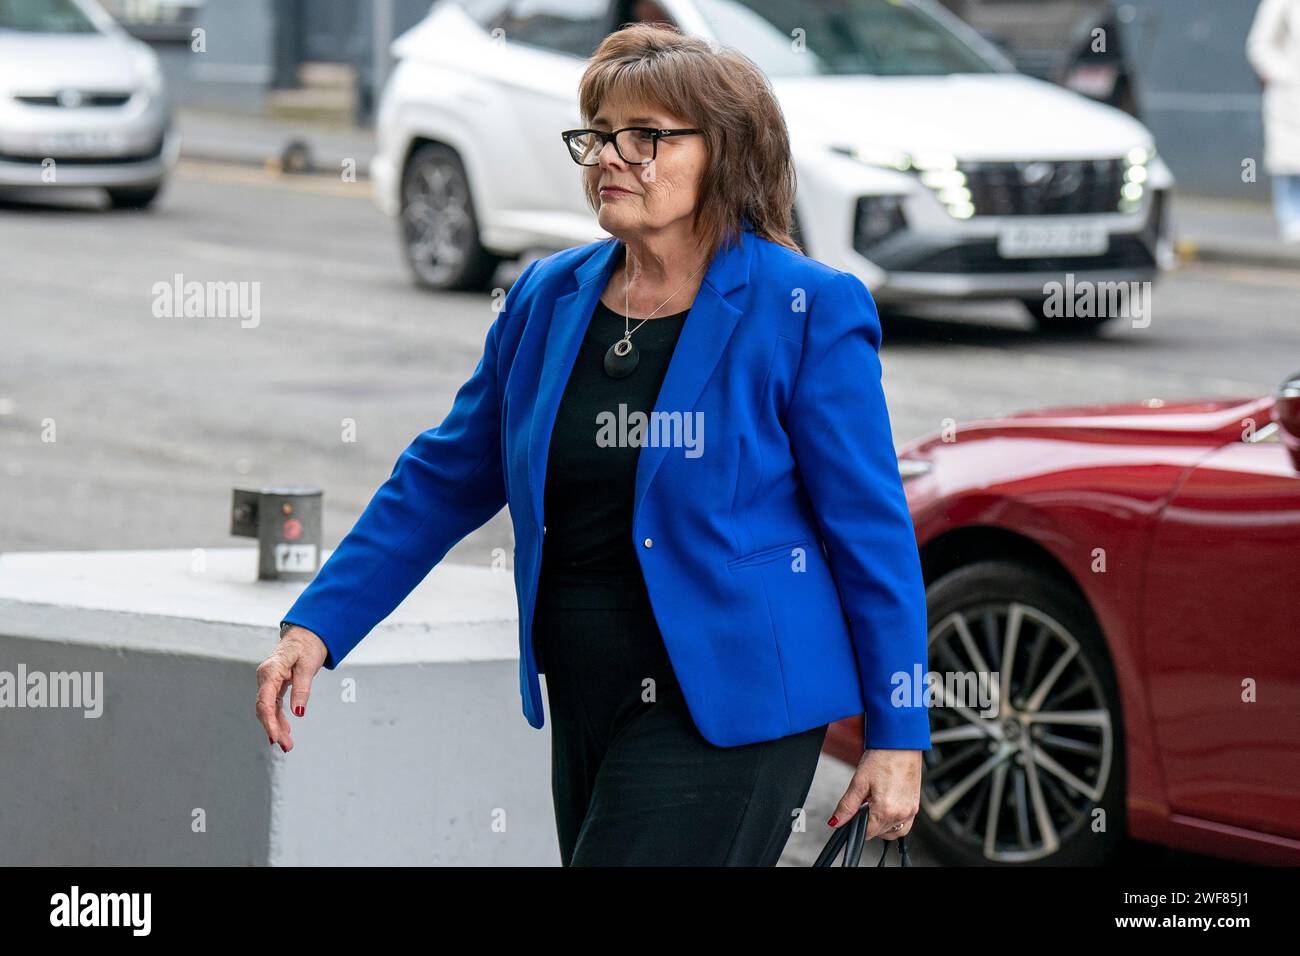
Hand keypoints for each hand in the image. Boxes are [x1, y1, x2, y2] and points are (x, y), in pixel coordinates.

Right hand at [256, 624, 326, 752]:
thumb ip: (302, 688)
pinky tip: (285, 731)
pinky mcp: (274, 685)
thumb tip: (298, 712)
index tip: (276, 737)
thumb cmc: (307, 646)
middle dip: (274, 729)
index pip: (265, 701)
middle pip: (265, 708)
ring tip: (287, 745)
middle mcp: (265, 677)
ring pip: (269, 709)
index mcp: (270, 671)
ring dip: (277, 727)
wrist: (306, 634)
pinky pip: (274, 705)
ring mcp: (268, 682)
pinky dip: (279, 718)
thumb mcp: (308, 666)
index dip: (269, 721)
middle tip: (287, 746)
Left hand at [827, 748, 921, 840]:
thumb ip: (847, 805)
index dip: (856, 826)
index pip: (867, 833)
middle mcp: (901, 813)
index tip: (853, 816)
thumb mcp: (859, 781)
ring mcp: (911, 810)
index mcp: (885, 810)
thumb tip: (836, 821)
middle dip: (868, 822)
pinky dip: (894, 822)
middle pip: (879, 833)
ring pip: (893, 831)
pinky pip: (905, 824)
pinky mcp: (916, 805)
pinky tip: (887, 807)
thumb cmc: (883, 757)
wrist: (901, 743)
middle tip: (864, 803)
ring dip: (881, 825)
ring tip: (875, 805)